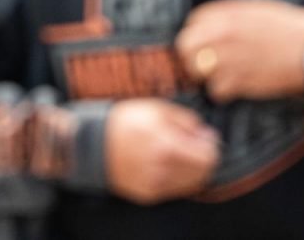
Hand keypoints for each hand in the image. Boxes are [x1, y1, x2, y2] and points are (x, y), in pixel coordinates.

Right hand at [105, 99, 219, 203]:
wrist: (92, 142)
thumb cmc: (124, 122)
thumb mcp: (155, 108)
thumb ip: (185, 119)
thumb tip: (204, 133)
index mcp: (167, 146)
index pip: (208, 157)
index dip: (210, 145)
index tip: (204, 137)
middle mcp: (163, 170)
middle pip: (203, 173)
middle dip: (202, 158)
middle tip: (192, 145)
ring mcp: (156, 185)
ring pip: (190, 184)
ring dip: (190, 169)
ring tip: (177, 154)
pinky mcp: (148, 194)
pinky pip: (174, 190)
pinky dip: (175, 177)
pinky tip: (164, 163)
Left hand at [175, 0, 303, 102]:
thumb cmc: (289, 28)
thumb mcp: (256, 9)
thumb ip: (228, 15)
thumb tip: (206, 23)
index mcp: (227, 14)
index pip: (192, 21)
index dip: (198, 31)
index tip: (206, 39)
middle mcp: (223, 35)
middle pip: (185, 45)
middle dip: (191, 53)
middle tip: (203, 59)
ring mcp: (230, 59)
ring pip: (196, 69)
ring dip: (204, 73)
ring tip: (219, 73)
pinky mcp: (241, 82)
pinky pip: (215, 90)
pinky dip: (221, 90)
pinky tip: (233, 86)